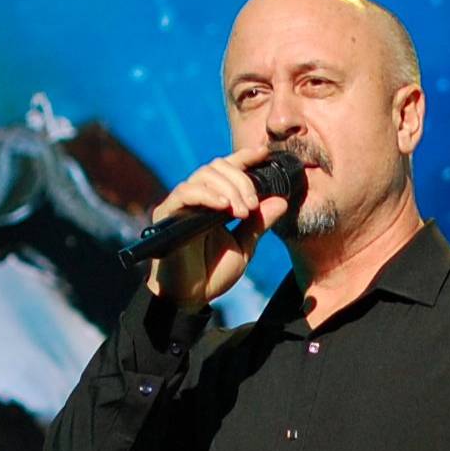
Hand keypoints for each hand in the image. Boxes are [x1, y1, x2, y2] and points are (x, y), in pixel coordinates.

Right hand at [148, 142, 288, 307]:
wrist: (191, 297)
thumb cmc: (213, 273)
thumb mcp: (244, 246)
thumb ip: (260, 223)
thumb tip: (282, 201)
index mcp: (214, 201)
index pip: (228, 169)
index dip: (245, 157)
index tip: (264, 153)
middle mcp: (196, 197)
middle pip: (217, 167)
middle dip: (241, 181)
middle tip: (253, 206)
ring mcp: (181, 203)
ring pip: (204, 176)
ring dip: (228, 189)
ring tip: (242, 211)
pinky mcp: (167, 213)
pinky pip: (186, 192)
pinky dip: (207, 195)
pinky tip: (223, 207)